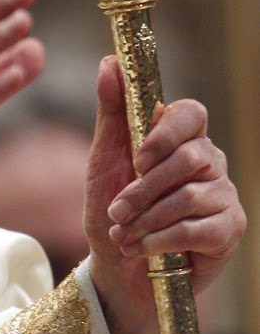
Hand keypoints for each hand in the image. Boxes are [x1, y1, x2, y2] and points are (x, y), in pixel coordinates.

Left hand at [84, 56, 245, 333]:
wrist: (118, 270)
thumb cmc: (112, 211)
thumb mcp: (104, 161)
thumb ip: (113, 112)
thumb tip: (109, 62)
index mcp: (180, 139)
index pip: (190, 113)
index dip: (166, 132)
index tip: (137, 157)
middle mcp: (208, 162)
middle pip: (189, 157)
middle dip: (144, 188)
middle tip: (117, 210)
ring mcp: (223, 195)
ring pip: (191, 195)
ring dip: (147, 219)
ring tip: (123, 234)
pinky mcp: (229, 230)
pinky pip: (199, 228)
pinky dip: (162, 241)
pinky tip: (144, 250)